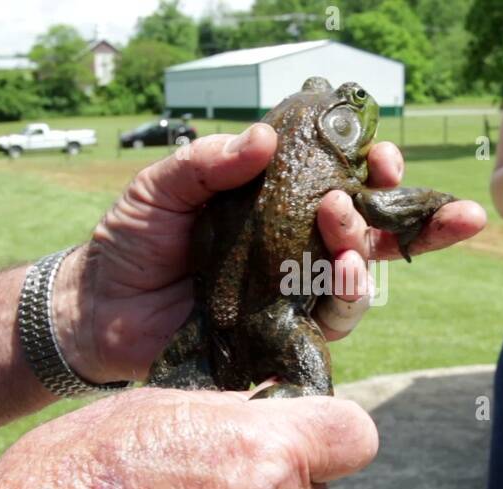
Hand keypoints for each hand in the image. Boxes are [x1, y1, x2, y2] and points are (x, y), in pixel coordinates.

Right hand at [0, 388, 377, 488]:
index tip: (296, 415)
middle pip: (318, 478)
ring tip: (187, 488)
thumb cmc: (75, 475)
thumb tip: (262, 408)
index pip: (355, 434)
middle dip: (285, 459)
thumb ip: (226, 409)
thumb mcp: (154, 407)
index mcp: (262, 453)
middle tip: (226, 449)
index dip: (329, 421)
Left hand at [55, 124, 485, 381]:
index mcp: (279, 208)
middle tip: (377, 186)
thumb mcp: (164, 186)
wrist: (99, 307)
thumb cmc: (133, 241)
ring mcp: (292, 297)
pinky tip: (337, 274)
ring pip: (356, 280)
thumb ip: (210, 161)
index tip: (385, 157)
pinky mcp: (282, 336)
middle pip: (372, 236)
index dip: (377, 171)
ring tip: (341, 231)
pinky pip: (330, 323)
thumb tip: (266, 139)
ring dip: (361, 251)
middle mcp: (296, 252)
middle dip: (403, 214)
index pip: (345, 186)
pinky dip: (343, 298)